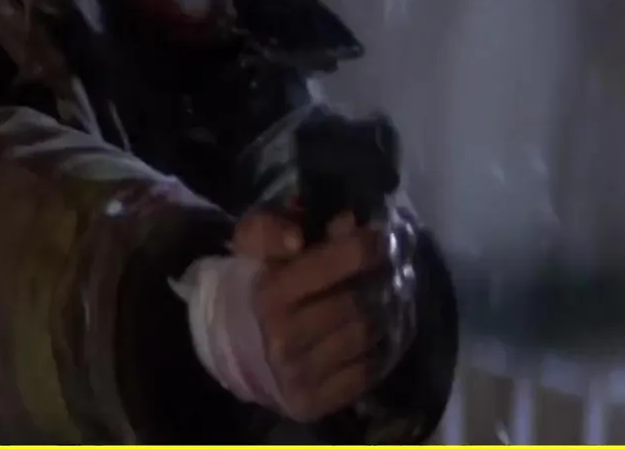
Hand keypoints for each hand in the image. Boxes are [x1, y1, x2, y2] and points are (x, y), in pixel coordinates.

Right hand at [233, 205, 417, 421]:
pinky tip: (387, 328)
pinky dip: (386, 346)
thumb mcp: (252, 242)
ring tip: (397, 294)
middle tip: (397, 267)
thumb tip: (343, 222)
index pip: (333, 265)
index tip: (384, 236)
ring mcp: (299, 375)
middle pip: (359, 302)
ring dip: (392, 311)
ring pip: (368, 335)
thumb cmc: (252, 283)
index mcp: (269, 294)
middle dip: (385, 280)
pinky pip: (369, 371)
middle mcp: (283, 338)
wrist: (227, 346)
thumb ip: (282, 225)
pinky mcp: (314, 403)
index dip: (367, 247)